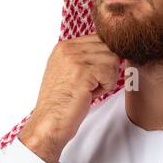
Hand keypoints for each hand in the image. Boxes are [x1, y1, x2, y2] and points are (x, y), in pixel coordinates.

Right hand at [18, 34, 120, 162]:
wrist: (49, 123)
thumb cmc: (61, 104)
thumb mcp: (68, 71)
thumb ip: (84, 57)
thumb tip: (111, 49)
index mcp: (63, 46)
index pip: (100, 39)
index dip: (102, 60)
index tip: (88, 78)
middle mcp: (67, 48)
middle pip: (108, 48)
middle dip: (106, 70)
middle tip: (89, 86)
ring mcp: (74, 59)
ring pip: (113, 60)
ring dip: (106, 79)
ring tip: (87, 90)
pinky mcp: (82, 72)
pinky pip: (111, 73)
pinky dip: (105, 87)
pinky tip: (89, 95)